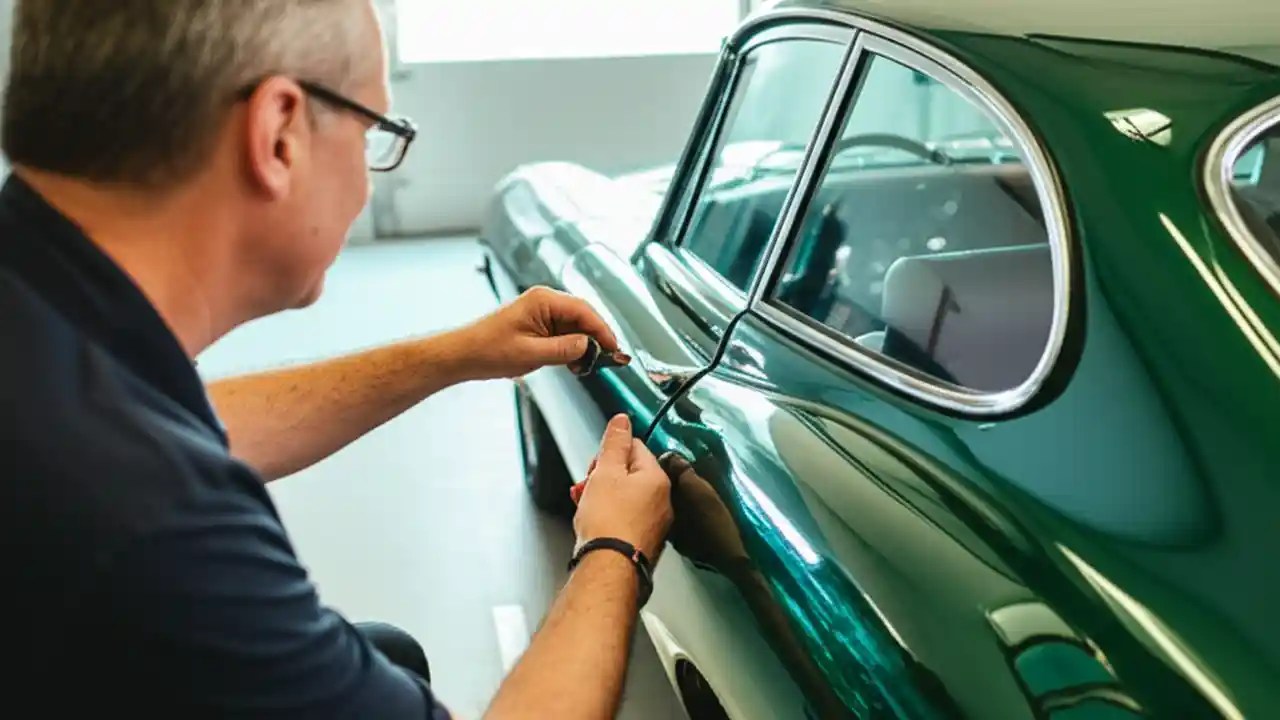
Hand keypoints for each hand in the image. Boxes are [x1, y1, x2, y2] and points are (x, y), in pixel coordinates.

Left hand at [456, 286, 623, 380]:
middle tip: (608, 359)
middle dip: (596, 338)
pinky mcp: (538, 325)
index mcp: (543, 300)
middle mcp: (544, 302)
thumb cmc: (488, 350)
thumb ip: (563, 349)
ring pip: (575, 326)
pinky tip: (573, 363)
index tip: (614, 348)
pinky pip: (563, 333)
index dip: (602, 330)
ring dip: (584, 345)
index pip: (584, 311)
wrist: (463, 354)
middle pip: (582, 317)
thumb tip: (588, 346)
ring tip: (588, 366)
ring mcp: (541, 313)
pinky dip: (571, 348)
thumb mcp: (530, 353)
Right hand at [573, 415, 673, 562]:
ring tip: (586, 505)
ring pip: (627, 499)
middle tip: (588, 485)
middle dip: (605, 476)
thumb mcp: (606, 472)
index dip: (610, 452)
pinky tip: (594, 524)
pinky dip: (609, 517)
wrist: (609, 567)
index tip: (596, 463)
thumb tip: (622, 421)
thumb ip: (614, 443)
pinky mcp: (643, 543)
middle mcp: (662, 501)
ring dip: (604, 497)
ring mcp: (654, 524)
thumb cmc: (608, 523)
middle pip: (631, 474)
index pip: (636, 447)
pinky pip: (625, 520)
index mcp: (656, 479)